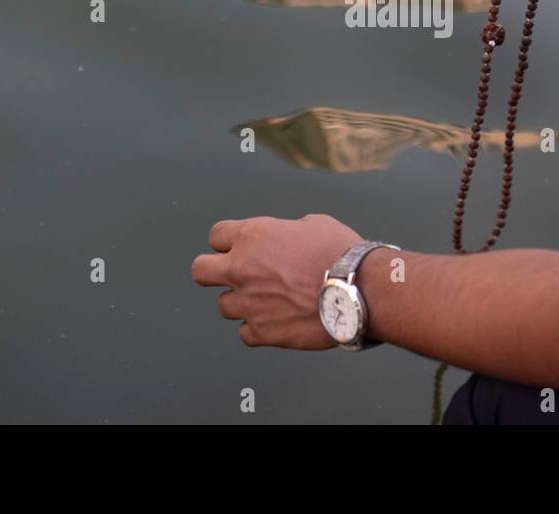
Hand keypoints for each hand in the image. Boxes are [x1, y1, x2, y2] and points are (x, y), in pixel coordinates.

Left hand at [192, 213, 361, 349]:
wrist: (358, 289)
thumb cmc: (341, 253)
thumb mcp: (313, 224)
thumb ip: (287, 231)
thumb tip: (288, 237)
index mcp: (251, 236)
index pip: (216, 235)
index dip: (229, 241)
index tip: (242, 248)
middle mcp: (241, 269)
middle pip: (200, 271)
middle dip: (214, 272)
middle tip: (236, 275)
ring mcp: (248, 303)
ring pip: (223, 306)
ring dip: (242, 302)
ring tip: (269, 301)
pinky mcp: (261, 332)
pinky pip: (244, 333)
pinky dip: (257, 328)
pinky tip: (277, 321)